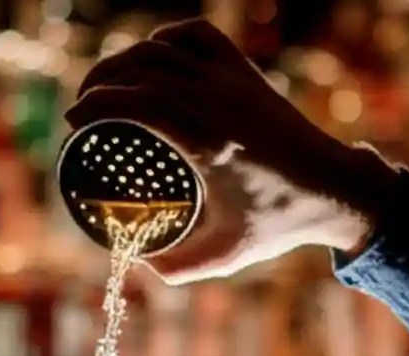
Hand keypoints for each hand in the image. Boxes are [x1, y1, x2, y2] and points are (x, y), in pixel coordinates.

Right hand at [66, 18, 397, 284]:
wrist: (335, 190)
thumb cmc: (279, 224)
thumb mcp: (223, 255)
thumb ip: (175, 267)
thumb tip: (135, 262)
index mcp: (211, 144)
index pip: (140, 103)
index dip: (96, 104)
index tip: (73, 121)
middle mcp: (220, 104)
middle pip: (142, 71)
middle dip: (99, 83)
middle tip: (79, 108)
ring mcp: (234, 82)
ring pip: (162, 48)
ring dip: (124, 61)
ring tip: (103, 84)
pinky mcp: (245, 72)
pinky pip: (196, 35)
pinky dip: (164, 38)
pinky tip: (149, 57)